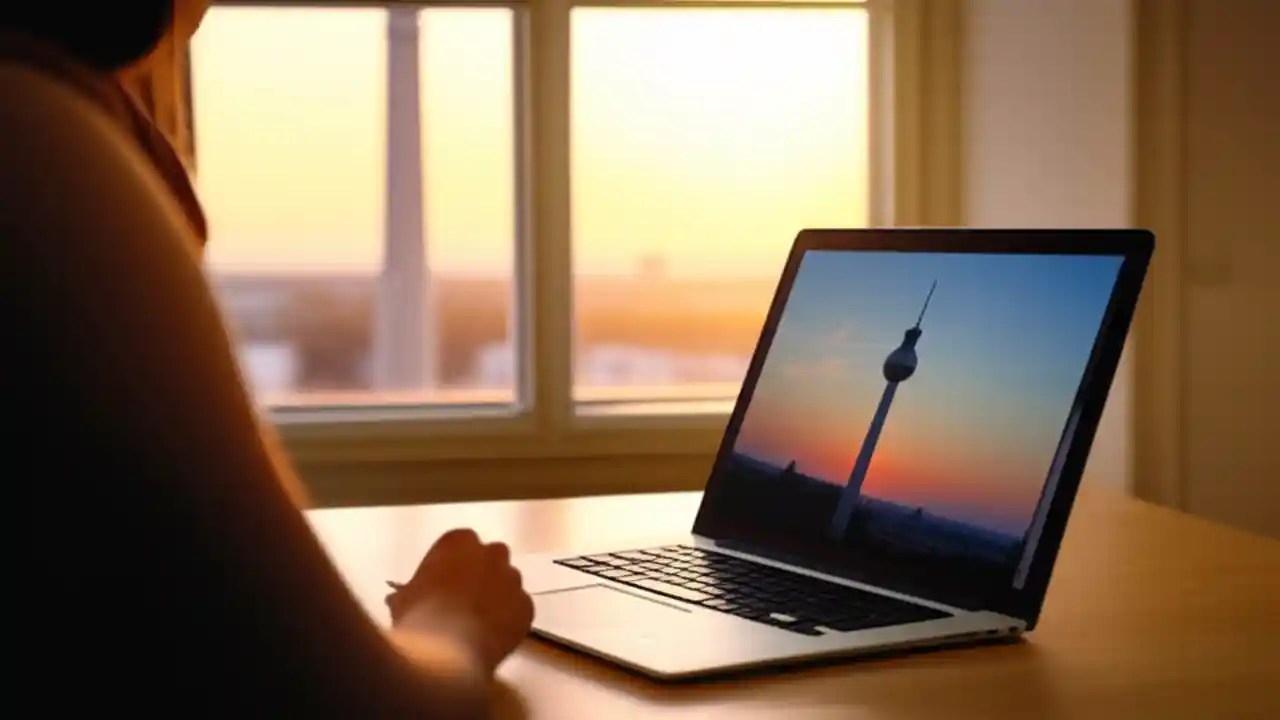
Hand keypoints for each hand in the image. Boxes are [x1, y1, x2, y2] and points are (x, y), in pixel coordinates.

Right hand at [387, 529, 533, 674]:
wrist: (447, 651)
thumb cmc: (418, 618)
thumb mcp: (404, 599)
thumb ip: (413, 591)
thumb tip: (403, 600)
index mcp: (459, 542)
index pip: (459, 545)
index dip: (450, 566)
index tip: (442, 584)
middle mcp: (492, 553)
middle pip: (490, 559)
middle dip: (481, 574)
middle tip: (464, 600)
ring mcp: (513, 579)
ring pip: (508, 584)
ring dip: (497, 597)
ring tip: (477, 624)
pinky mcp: (527, 606)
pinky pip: (519, 610)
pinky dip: (509, 620)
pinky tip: (491, 636)